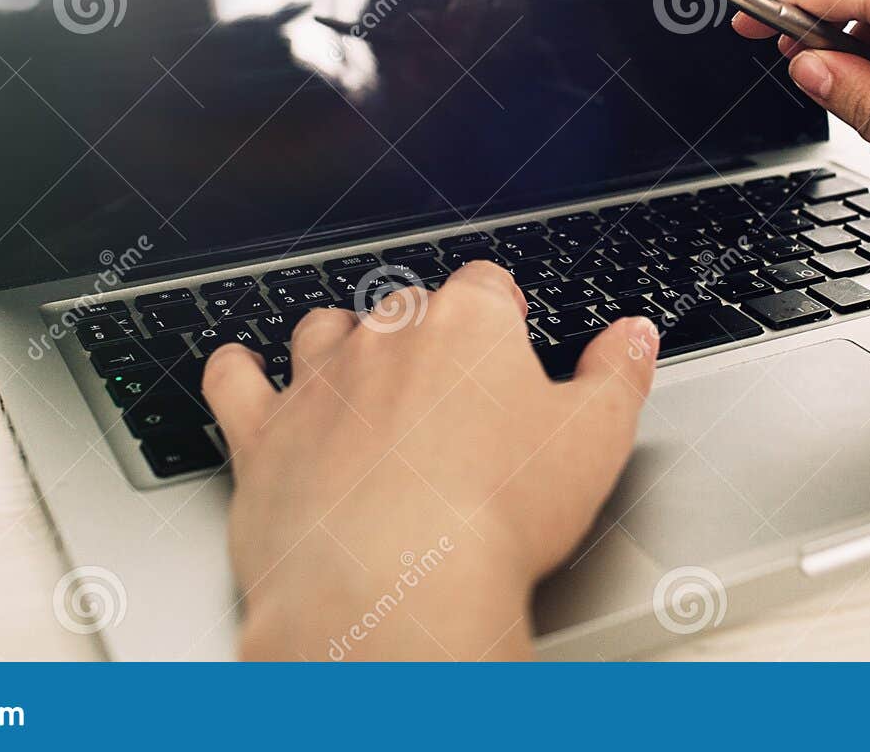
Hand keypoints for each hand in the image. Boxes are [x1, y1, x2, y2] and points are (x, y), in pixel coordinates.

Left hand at [201, 260, 657, 659]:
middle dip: (424, 337)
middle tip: (447, 387)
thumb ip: (617, 377)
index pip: (485, 285)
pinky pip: (236, 381)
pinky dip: (239, 373)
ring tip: (357, 375)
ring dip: (339, 346)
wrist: (393, 584)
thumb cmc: (493, 517)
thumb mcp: (594, 442)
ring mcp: (317, 384)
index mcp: (467, 326)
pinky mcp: (263, 437)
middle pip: (405, 310)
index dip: (500, 309)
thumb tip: (632, 337)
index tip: (508, 332)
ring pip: (323, 333)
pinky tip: (244, 373)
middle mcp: (385, 338)